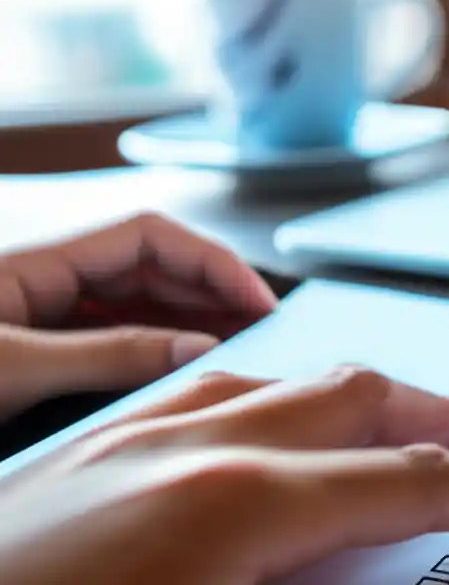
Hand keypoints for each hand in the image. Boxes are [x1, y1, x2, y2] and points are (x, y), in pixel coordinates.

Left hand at [0, 213, 277, 417]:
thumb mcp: (16, 369)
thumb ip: (109, 356)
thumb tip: (202, 350)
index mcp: (37, 262)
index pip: (150, 236)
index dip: (213, 262)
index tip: (259, 301)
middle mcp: (46, 279)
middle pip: (151, 269)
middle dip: (213, 293)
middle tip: (265, 333)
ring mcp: (40, 317)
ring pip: (136, 307)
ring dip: (191, 323)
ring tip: (241, 350)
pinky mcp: (37, 355)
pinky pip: (113, 341)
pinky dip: (157, 350)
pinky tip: (186, 370)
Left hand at [0, 367, 448, 583]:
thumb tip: (397, 574)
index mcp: (231, 506)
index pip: (407, 485)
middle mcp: (186, 450)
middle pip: (356, 403)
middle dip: (442, 415)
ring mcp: (131, 442)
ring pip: (282, 382)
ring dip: (362, 396)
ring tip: (407, 410)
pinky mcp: (86, 453)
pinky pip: (205, 391)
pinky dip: (273, 395)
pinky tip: (276, 411)